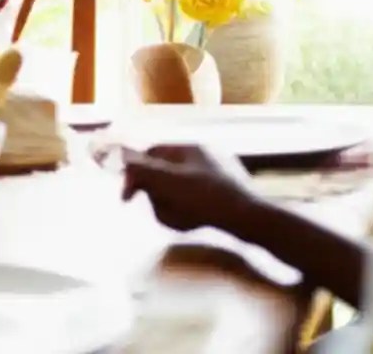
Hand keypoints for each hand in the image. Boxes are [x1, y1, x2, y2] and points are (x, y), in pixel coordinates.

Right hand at [121, 144, 254, 233]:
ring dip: (172, 210)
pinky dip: (188, 216)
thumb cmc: (210, 199)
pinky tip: (195, 224)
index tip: (128, 198)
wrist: (253, 221)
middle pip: (161, 176)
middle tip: (165, 211)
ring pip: (175, 193)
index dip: (137, 174)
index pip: (150, 155)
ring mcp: (213, 176)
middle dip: (158, 198)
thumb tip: (119, 157)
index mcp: (189, 148)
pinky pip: (192, 205)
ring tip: (184, 221)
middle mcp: (201, 157)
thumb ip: (142, 170)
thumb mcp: (171, 183)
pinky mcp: (221, 196)